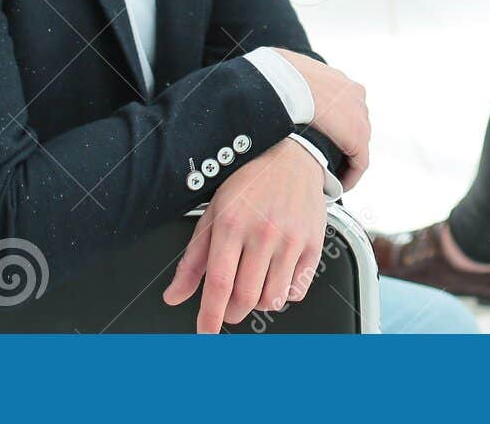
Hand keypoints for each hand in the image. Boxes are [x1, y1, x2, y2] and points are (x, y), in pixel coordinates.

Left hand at [162, 139, 326, 332]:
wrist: (291, 157)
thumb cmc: (250, 183)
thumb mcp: (213, 214)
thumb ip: (193, 260)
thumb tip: (175, 296)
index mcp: (232, 225)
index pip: (218, 283)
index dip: (209, 316)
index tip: (205, 332)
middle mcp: (263, 233)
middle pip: (245, 298)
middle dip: (232, 312)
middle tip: (228, 305)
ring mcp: (291, 240)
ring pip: (273, 299)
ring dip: (259, 303)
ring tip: (254, 285)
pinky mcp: (313, 244)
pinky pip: (298, 290)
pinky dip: (285, 294)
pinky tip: (276, 276)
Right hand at [272, 49, 370, 190]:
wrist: (280, 85)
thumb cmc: (275, 77)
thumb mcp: (284, 73)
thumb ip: (290, 81)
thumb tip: (274, 83)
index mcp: (339, 82)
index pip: (342, 108)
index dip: (332, 127)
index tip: (320, 139)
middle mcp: (354, 96)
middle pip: (351, 125)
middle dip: (339, 143)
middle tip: (322, 159)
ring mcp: (359, 116)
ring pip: (355, 145)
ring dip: (341, 160)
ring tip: (326, 174)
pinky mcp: (357, 138)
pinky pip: (358, 163)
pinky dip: (348, 176)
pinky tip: (335, 186)